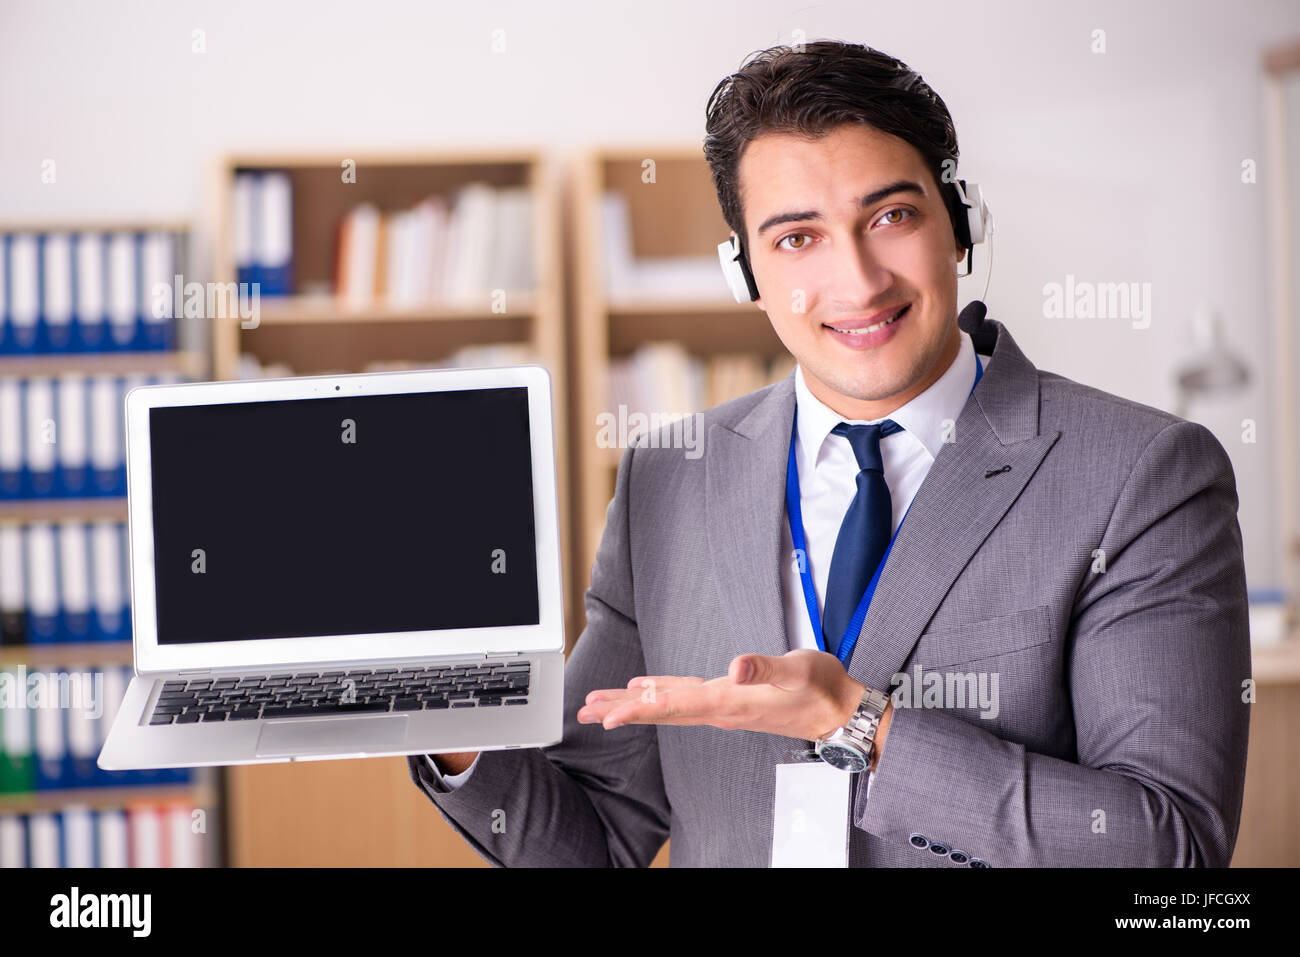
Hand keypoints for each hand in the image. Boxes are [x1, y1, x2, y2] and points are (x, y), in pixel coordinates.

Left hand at [576, 649, 886, 749]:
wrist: (842, 712)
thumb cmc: (823, 689)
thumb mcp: (798, 670)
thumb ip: (766, 668)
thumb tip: (736, 667)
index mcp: (729, 701)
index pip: (674, 705)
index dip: (638, 709)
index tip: (606, 716)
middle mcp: (720, 709)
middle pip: (662, 711)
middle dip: (622, 710)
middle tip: (585, 712)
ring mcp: (725, 707)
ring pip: (670, 706)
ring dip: (635, 705)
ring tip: (603, 704)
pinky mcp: (732, 701)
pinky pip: (686, 700)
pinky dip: (662, 695)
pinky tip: (648, 690)